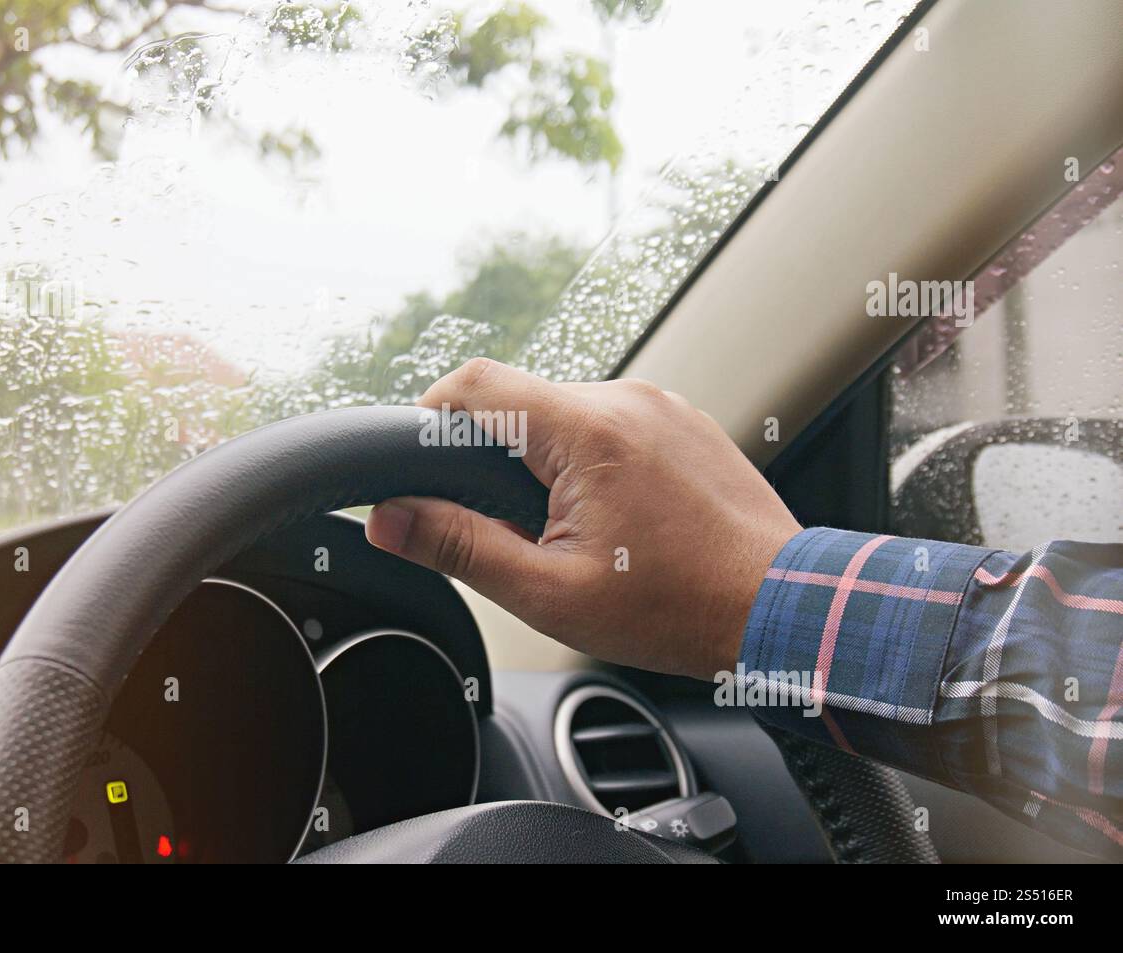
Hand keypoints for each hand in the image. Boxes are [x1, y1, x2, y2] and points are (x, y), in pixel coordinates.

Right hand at [365, 359, 800, 678]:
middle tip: (512, 527)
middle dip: (496, 459)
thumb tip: (390, 521)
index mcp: (588, 431)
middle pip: (520, 402)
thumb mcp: (549, 592)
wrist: (778, 607)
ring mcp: (661, 405)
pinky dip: (591, 461)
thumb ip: (461, 547)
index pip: (475, 383)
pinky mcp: (682, 420)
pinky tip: (616, 519)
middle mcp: (626, 399)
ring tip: (577, 532)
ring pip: (565, 414)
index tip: (423, 464)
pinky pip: (611, 423)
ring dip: (547, 463)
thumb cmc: (676, 606)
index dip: (430, 416)